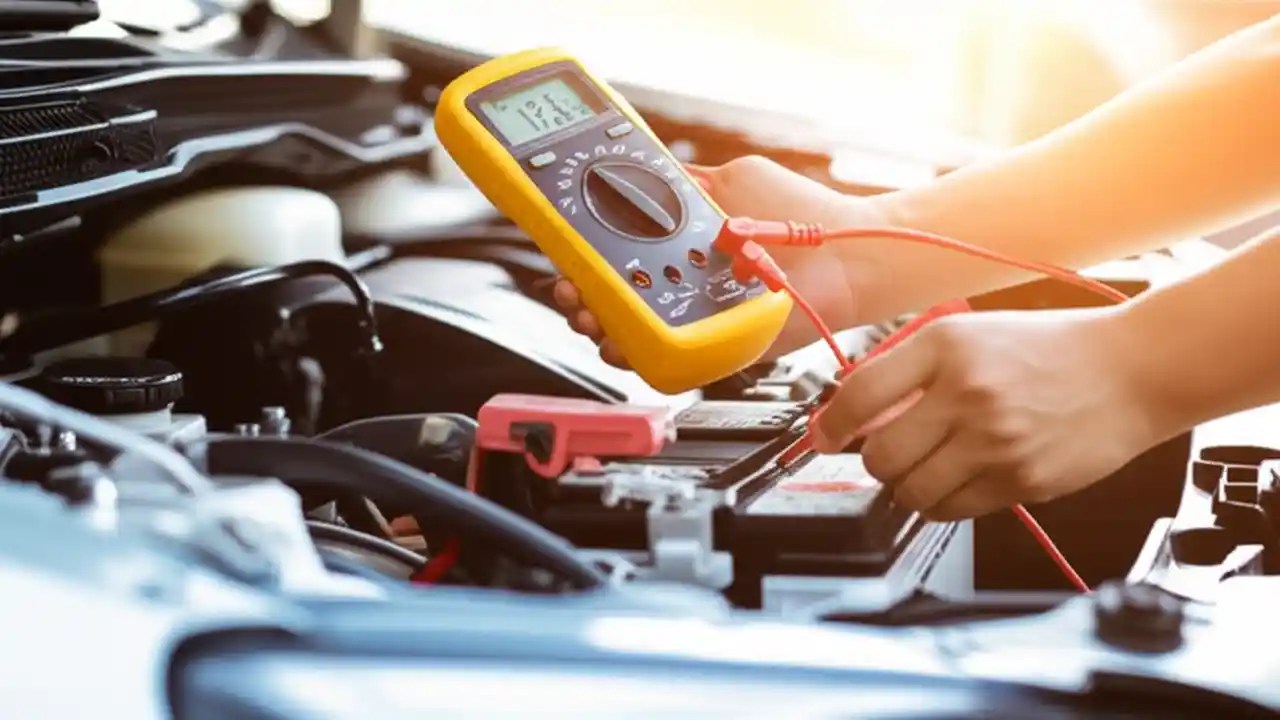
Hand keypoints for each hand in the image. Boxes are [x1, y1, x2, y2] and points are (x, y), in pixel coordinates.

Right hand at [553, 155, 886, 367]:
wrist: (850, 254)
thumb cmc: (804, 216)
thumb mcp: (732, 180)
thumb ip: (685, 182)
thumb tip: (642, 166)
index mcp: (681, 243)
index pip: (617, 251)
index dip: (584, 254)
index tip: (565, 249)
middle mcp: (684, 283)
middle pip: (614, 296)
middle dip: (580, 294)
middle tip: (568, 288)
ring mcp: (698, 317)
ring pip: (631, 330)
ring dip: (600, 323)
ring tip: (587, 311)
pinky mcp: (716, 347)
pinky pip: (667, 358)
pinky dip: (638, 353)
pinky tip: (620, 339)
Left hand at [811, 308, 1160, 519]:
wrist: (1129, 371)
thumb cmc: (1046, 350)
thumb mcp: (970, 336)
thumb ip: (911, 370)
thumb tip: (851, 414)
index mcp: (946, 346)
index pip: (861, 394)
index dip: (831, 425)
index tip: (824, 438)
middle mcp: (967, 392)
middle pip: (881, 455)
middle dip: (875, 463)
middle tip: (888, 455)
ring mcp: (995, 441)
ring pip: (913, 492)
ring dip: (907, 488)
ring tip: (926, 470)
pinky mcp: (1021, 480)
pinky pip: (953, 510)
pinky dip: (943, 503)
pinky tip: (958, 481)